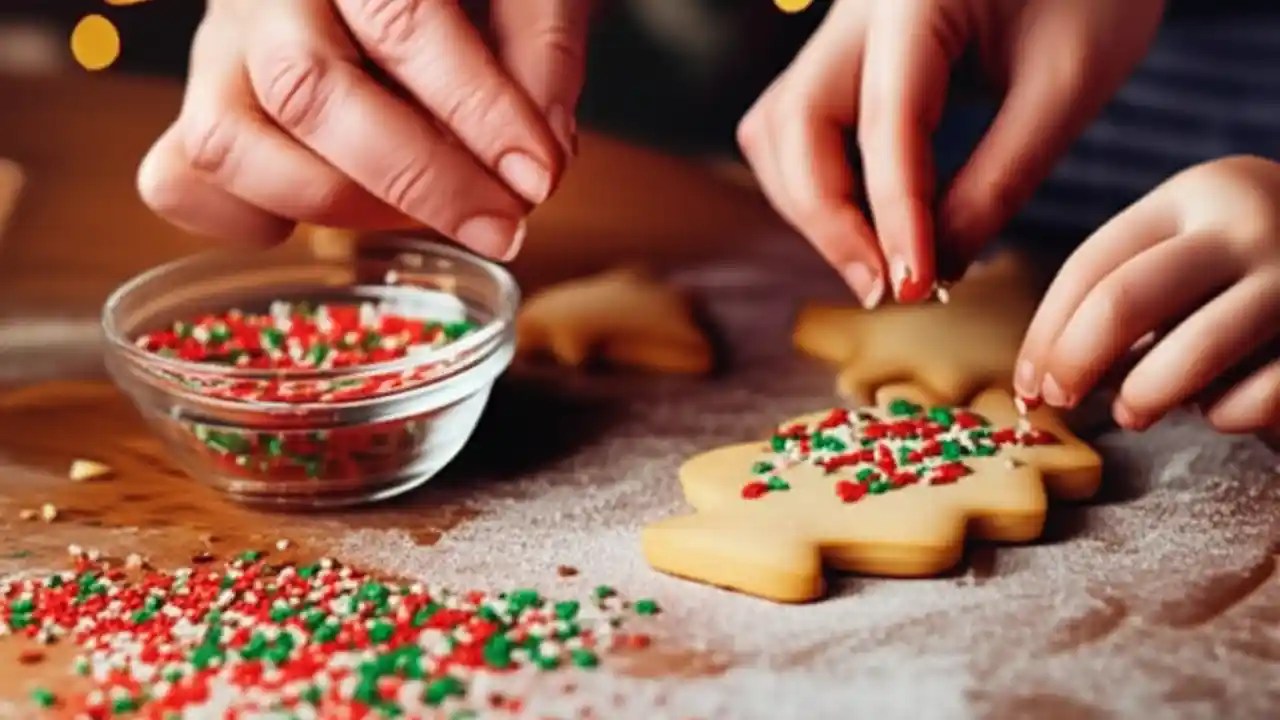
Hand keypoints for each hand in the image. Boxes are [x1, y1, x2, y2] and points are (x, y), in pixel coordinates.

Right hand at [137, 0, 589, 259]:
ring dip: (342, 205)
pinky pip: (181, 179)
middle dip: (418, 179)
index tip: (537, 178)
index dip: (475, 109)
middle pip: (304, 89)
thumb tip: (540, 156)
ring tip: (430, 210)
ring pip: (225, 143)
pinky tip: (338, 209)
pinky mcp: (204, 103)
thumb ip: (540, 48)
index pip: (399, 18)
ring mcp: (218, 47)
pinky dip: (250, 221)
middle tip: (503, 224)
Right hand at [737, 0, 1164, 306]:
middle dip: (827, 217)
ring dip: (813, 207)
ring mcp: (840, 26)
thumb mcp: (1071, 82)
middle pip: (794, 123)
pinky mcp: (842, 52)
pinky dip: (819, 186)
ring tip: (880, 264)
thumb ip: (1002, 177)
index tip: (914, 288)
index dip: (894, 214)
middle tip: (884, 287)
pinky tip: (872, 226)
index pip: (886, 119)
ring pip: (778, 129)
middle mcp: (857, 6)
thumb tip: (938, 266)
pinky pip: (795, 126)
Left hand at [1017, 156, 1279, 434]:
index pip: (1091, 266)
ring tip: (1133, 414)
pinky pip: (1255, 397)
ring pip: (1187, 355)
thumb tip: (1048, 373)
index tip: (1031, 383)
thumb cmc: (1259, 269)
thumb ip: (1132, 292)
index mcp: (1197, 193)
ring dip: (1144, 397)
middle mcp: (1248, 222)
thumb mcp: (1198, 250)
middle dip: (1075, 362)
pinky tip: (1220, 411)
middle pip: (1123, 302)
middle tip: (1061, 401)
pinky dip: (1223, 416)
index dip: (1047, 334)